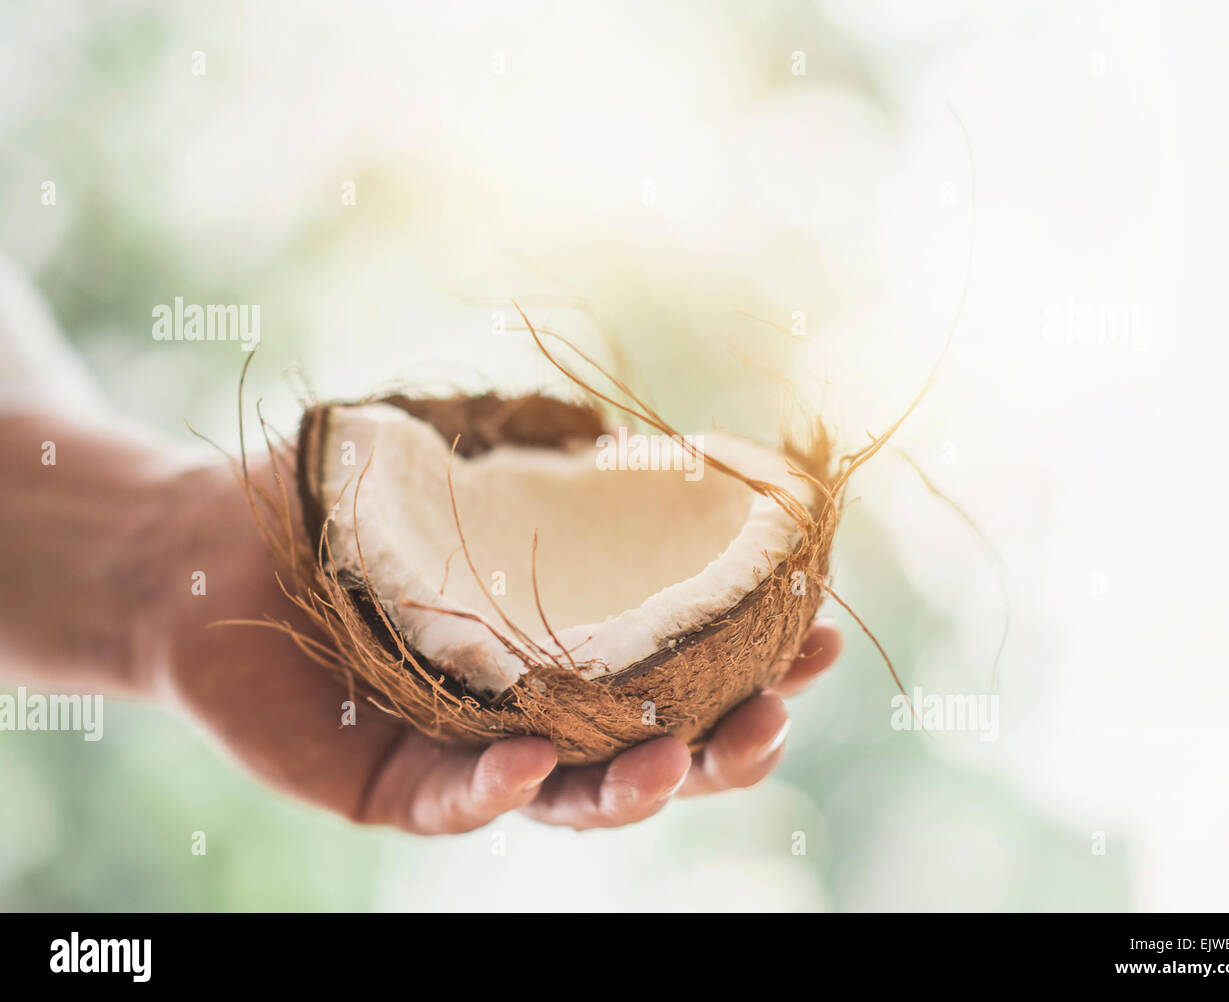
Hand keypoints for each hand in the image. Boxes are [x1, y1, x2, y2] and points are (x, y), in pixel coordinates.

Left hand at [152, 458, 843, 833]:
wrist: (205, 543)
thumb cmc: (341, 502)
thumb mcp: (464, 460)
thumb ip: (553, 459)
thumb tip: (653, 437)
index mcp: (565, 649)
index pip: (680, 672)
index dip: (753, 662)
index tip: (818, 629)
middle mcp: (529, 712)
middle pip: (648, 752)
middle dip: (724, 744)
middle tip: (780, 712)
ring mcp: (460, 755)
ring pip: (566, 798)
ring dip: (633, 787)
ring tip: (682, 758)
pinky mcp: (379, 785)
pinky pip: (446, 802)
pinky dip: (492, 791)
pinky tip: (529, 760)